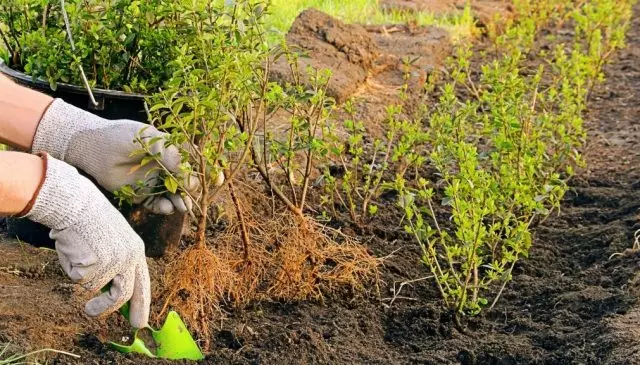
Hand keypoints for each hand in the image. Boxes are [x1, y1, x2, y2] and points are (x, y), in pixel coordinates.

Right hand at [23, 154, 150, 327]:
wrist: (77, 203)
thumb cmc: (91, 220)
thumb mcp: (113, 240)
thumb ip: (117, 264)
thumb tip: (111, 293)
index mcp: (136, 251)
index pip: (143, 284)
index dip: (141, 305)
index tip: (138, 321)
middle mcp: (129, 258)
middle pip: (123, 295)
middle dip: (108, 309)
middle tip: (91, 313)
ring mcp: (112, 263)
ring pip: (95, 287)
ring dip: (83, 277)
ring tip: (78, 259)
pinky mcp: (95, 265)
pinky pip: (79, 279)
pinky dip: (72, 268)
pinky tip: (74, 249)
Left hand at [31, 99, 198, 214]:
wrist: (92, 147)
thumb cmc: (120, 136)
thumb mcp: (148, 138)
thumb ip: (168, 153)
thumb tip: (186, 171)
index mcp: (169, 150)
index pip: (191, 163)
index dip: (202, 172)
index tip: (214, 181)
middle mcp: (164, 167)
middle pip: (185, 182)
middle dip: (190, 191)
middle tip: (191, 197)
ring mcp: (153, 181)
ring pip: (173, 195)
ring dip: (180, 202)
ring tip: (182, 207)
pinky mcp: (141, 194)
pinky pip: (156, 203)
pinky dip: (163, 207)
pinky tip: (166, 208)